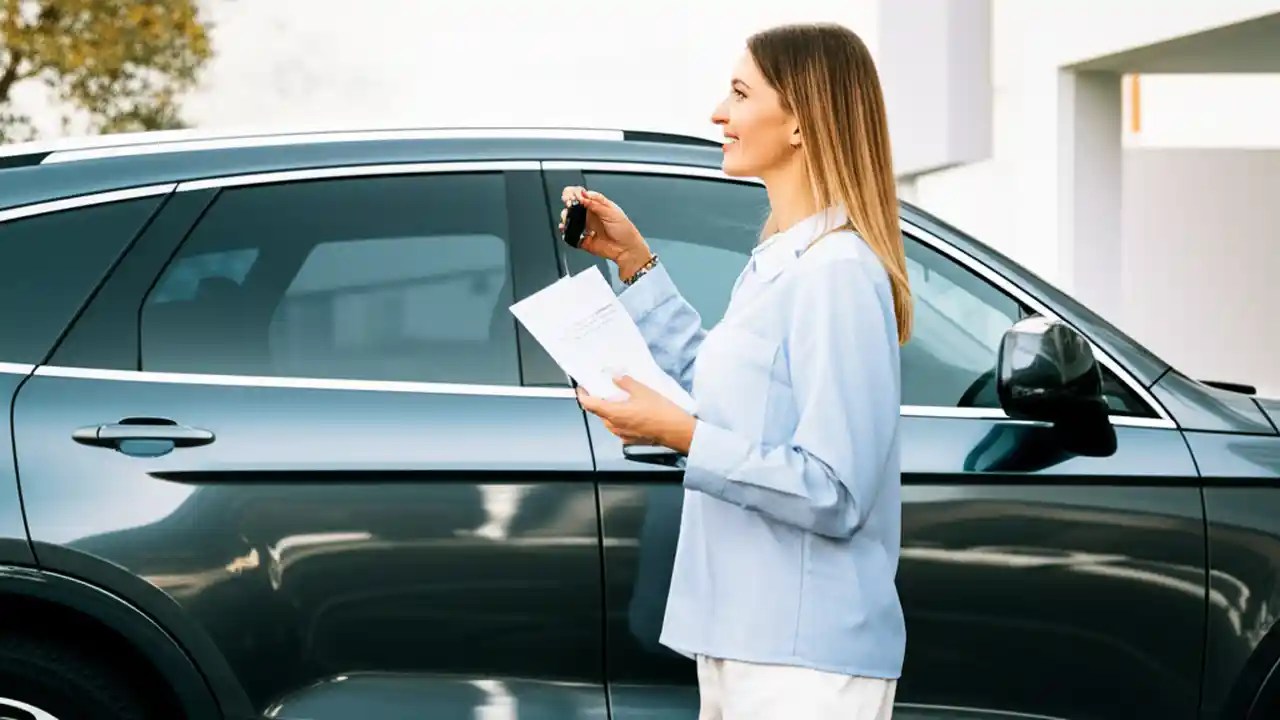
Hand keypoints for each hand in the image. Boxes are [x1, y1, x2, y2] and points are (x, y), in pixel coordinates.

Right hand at [559, 186, 653, 278]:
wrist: (627, 250)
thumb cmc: (624, 230)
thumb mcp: (612, 212)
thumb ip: (596, 203)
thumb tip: (583, 195)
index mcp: (598, 205)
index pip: (582, 195)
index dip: (574, 193)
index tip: (572, 195)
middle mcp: (590, 215)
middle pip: (573, 205)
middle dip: (568, 203)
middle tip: (569, 204)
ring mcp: (586, 227)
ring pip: (570, 219)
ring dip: (566, 217)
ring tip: (567, 218)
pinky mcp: (583, 239)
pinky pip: (571, 235)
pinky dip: (566, 232)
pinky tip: (566, 229)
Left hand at [576, 376, 696, 453]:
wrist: (676, 431)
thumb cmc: (661, 413)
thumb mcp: (642, 390)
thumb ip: (625, 383)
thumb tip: (617, 378)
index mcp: (613, 413)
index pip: (588, 404)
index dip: (582, 395)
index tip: (582, 388)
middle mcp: (615, 426)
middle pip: (598, 413)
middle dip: (599, 402)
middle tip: (604, 390)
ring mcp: (622, 435)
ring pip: (608, 421)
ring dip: (610, 411)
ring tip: (619, 400)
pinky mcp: (631, 439)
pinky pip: (619, 428)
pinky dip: (620, 419)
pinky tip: (631, 412)